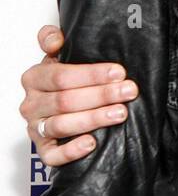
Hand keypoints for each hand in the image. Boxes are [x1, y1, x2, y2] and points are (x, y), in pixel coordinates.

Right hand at [20, 25, 138, 167]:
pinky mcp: (43, 150)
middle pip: (65, 100)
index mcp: (34, 78)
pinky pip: (53, 156)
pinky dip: (72, 150)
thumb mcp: (60, 57)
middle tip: (128, 91)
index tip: (118, 72)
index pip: (61, 76)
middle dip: (101, 95)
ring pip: (62, 125)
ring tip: (120, 113)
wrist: (61, 108)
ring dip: (93, 119)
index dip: (91, 74)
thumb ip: (53, 40)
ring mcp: (35, 128)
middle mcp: (31, 104)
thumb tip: (56, 39)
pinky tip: (92, 143)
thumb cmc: (65, 82)